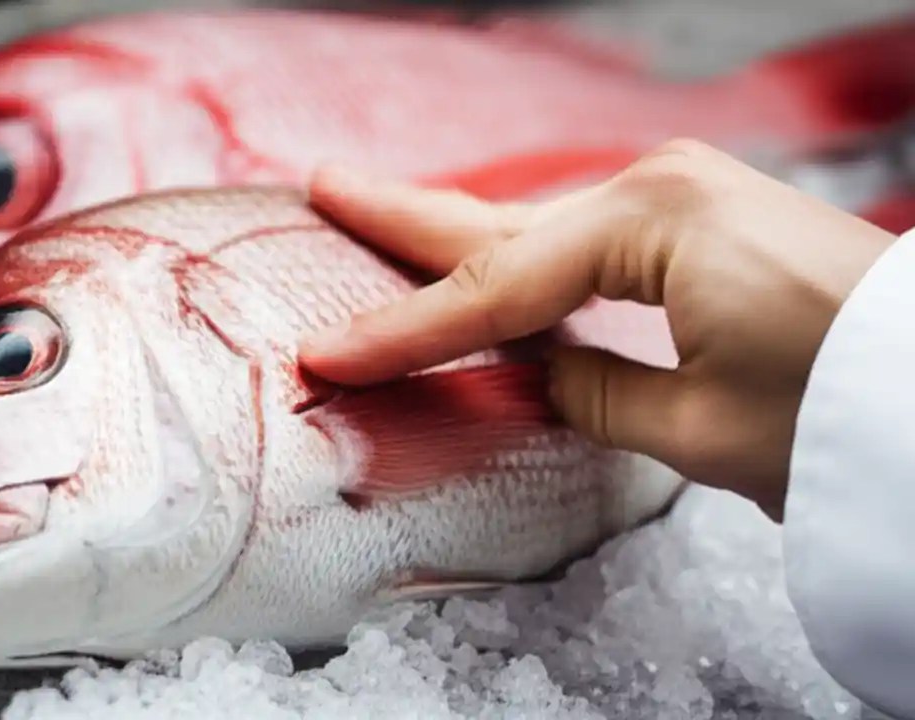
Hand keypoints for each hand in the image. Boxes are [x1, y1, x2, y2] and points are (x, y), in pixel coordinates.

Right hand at [298, 139, 896, 519]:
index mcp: (650, 223)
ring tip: (379, 213)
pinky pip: (587, 238)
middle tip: (325, 189)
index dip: (403, 333)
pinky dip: (526, 251)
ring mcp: (686, 199)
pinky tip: (489, 253)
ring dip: (458, 234)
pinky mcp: (705, 223)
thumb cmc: (844, 408)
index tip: (330, 357)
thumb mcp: (697, 425)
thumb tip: (533, 376)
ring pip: (538, 227)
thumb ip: (589, 394)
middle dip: (404, 219)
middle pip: (498, 225)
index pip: (493, 292)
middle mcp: (660, 190)